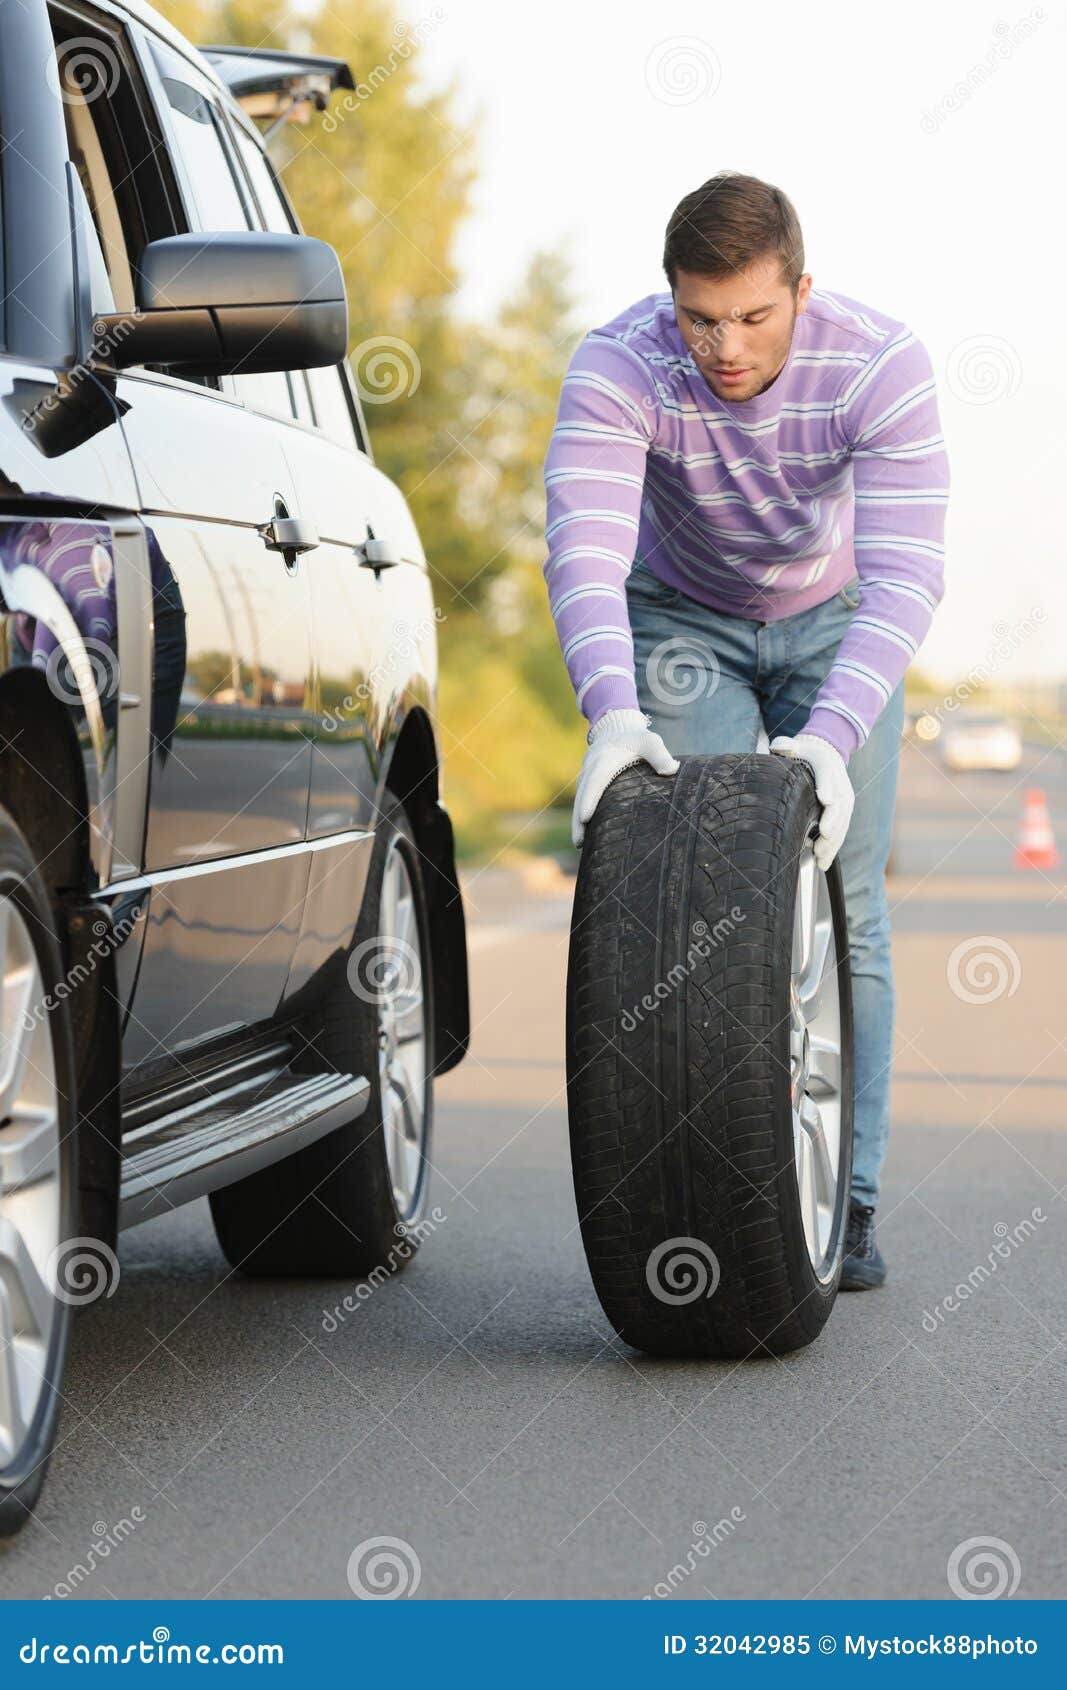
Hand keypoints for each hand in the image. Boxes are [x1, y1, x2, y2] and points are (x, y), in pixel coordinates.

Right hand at [573, 708, 678, 847]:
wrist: (616, 732)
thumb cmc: (636, 740)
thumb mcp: (650, 742)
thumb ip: (660, 754)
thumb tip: (672, 770)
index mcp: (605, 759)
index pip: (596, 780)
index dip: (590, 798)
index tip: (585, 817)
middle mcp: (591, 768)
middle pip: (582, 795)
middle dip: (579, 818)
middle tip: (579, 841)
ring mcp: (586, 776)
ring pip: (579, 800)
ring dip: (577, 821)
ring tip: (580, 843)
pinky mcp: (587, 783)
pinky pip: (582, 801)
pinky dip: (580, 816)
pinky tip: (584, 835)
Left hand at [769, 732, 853, 870]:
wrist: (827, 755)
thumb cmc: (805, 754)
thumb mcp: (795, 745)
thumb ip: (786, 745)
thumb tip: (779, 746)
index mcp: (827, 766)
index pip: (828, 776)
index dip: (828, 787)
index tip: (825, 799)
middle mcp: (840, 784)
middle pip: (839, 805)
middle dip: (832, 824)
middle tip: (821, 840)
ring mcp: (844, 800)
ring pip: (842, 823)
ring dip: (833, 842)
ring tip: (820, 858)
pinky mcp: (843, 813)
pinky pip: (841, 831)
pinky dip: (833, 847)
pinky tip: (823, 862)